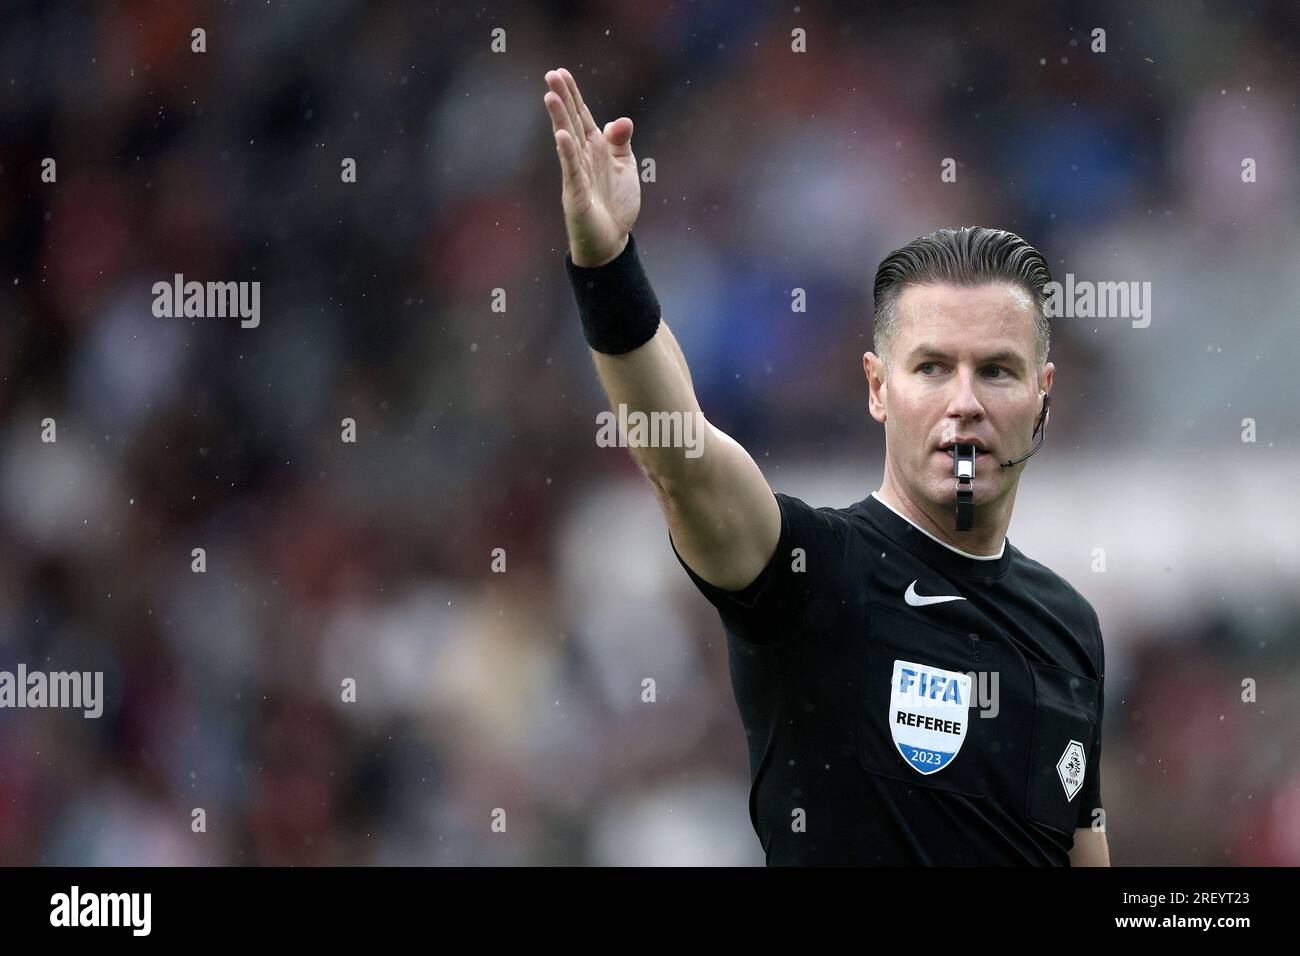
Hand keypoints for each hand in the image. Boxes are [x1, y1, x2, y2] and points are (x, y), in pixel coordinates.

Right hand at [543, 68, 639, 266]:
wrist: (611, 241)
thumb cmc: (615, 205)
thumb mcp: (625, 168)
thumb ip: (621, 143)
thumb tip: (622, 120)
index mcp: (595, 149)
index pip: (582, 116)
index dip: (573, 95)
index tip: (561, 73)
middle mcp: (583, 157)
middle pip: (572, 123)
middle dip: (562, 99)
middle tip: (550, 74)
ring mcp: (577, 174)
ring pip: (568, 142)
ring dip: (560, 119)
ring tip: (550, 96)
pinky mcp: (576, 194)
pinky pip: (572, 170)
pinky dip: (568, 153)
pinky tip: (561, 136)